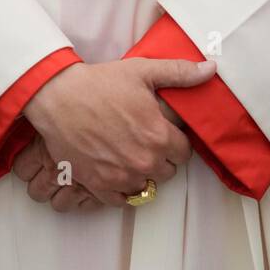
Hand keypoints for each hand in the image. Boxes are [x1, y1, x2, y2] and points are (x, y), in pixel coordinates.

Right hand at [22, 57, 215, 206]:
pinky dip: (121, 189)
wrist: (59, 97)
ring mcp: (121, 176)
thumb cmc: (101, 83)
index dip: (175, 141)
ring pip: (146, 186)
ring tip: (129, 153)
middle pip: (167, 172)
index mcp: (159, 136)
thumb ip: (180, 73)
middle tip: (145, 141)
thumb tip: (210, 69)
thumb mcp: (142, 71)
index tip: (163, 132)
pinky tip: (115, 169)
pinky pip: (122, 200)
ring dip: (141, 173)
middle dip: (161, 158)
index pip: (184, 153)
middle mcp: (144, 161)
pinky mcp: (99, 185)